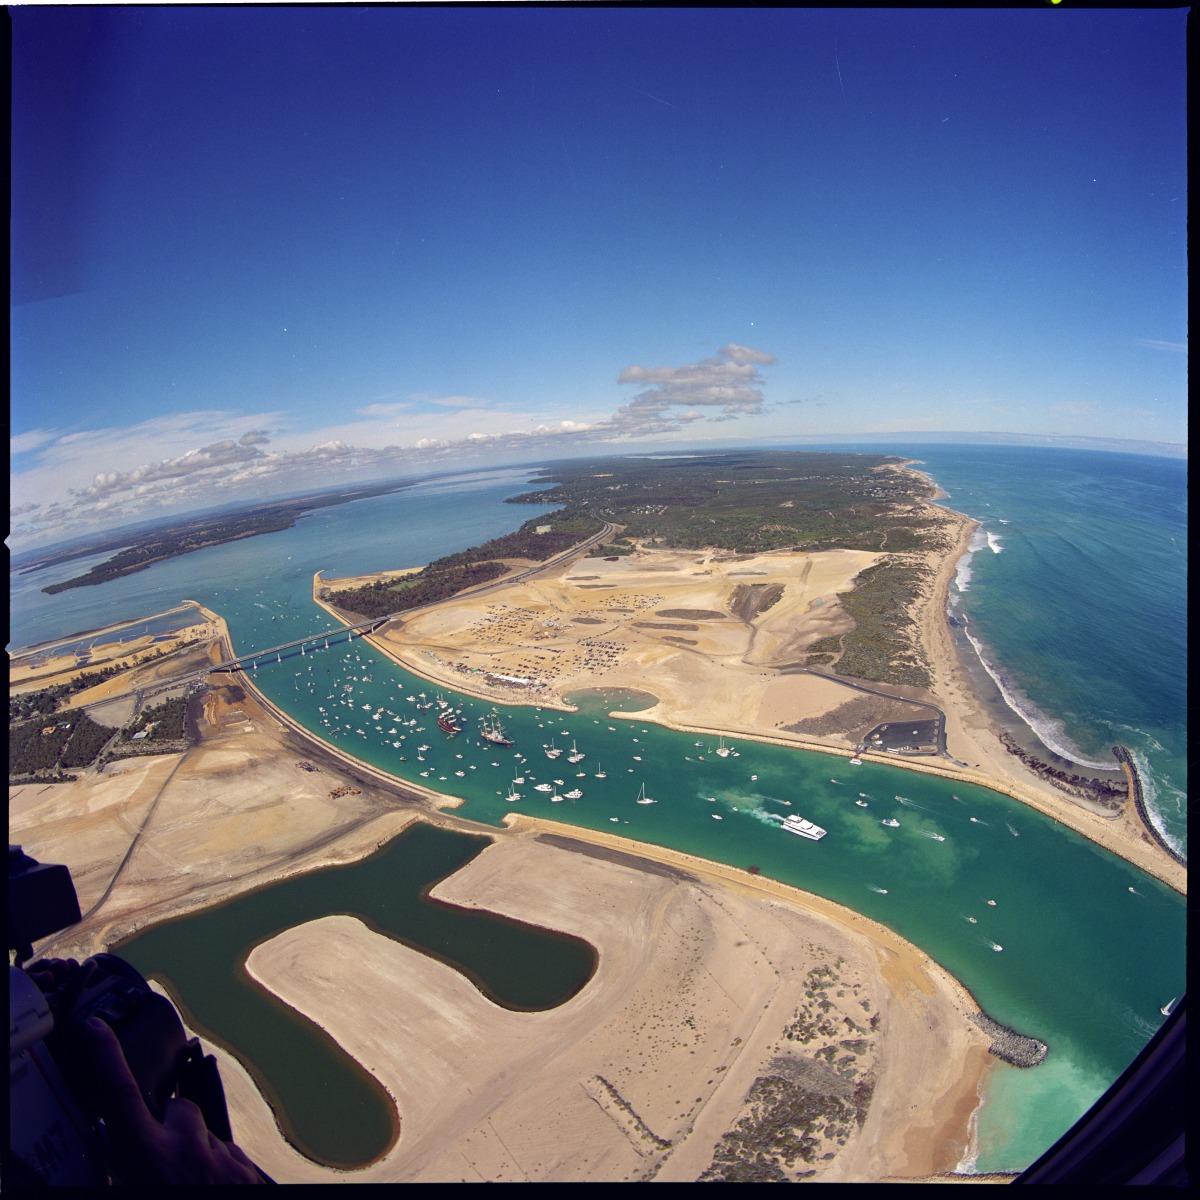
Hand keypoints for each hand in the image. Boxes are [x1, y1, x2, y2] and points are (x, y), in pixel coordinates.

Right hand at [81, 1015, 265, 1184]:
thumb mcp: (129, 1187)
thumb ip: (126, 1163)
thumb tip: (118, 1149)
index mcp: (147, 1157)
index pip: (120, 1094)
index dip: (106, 1057)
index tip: (96, 1026)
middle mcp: (185, 1149)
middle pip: (179, 1110)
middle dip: (172, 1127)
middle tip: (164, 1166)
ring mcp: (219, 1158)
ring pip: (205, 1135)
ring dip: (196, 1152)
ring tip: (186, 1184)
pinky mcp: (246, 1169)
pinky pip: (229, 1156)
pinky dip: (218, 1169)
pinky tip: (208, 1188)